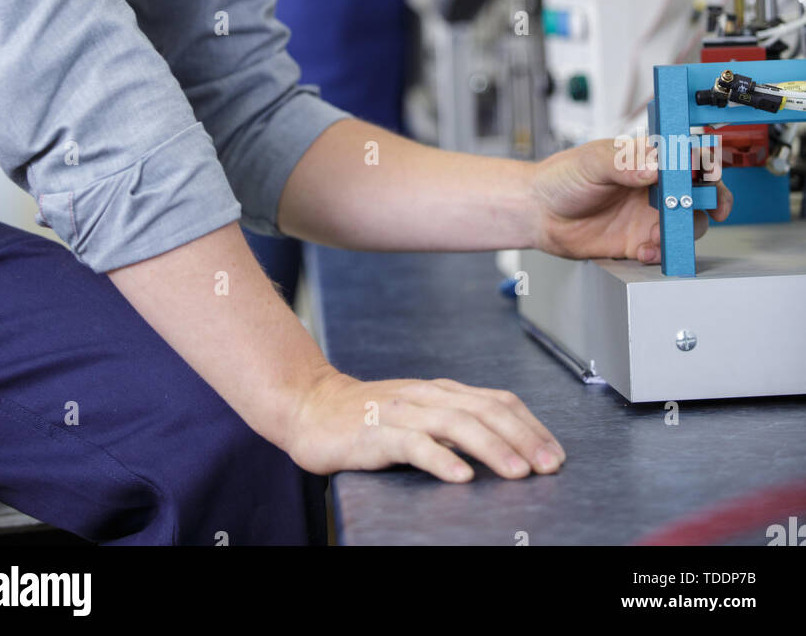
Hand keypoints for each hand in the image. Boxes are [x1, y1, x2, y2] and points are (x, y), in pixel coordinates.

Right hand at [284, 369, 565, 482]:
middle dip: (523, 438)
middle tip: (549, 466)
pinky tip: (461, 476)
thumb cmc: (368, 417)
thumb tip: (505, 448)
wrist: (311, 406)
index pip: (498, 401)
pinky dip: (441, 459)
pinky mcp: (376, 432)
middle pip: (485, 410)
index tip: (555, 453)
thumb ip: (454, 424)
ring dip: (492, 448)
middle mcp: (427, 395)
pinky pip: (414, 444)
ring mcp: (401, 411)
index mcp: (442, 391)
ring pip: (456, 423)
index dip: (531, 425)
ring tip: (517, 473)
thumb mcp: (419, 414)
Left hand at [530, 137, 732, 262]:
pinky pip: (664, 250)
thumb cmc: (563, 177)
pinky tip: (646, 251)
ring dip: (682, 231)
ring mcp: (649, 215)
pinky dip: (662, 253)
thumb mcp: (592, 162)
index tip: (708, 177)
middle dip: (710, 201)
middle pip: (698, 192)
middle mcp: (654, 186)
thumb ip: (623, 164)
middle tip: (705, 209)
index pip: (687, 157)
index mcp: (646, 158)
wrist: (539, 213)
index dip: (705, 166)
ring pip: (687, 224)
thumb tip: (654, 166)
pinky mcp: (639, 242)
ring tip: (659, 234)